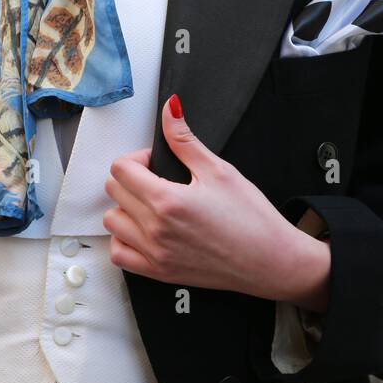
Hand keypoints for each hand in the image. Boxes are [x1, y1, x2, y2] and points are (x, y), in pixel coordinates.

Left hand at [102, 94, 331, 308]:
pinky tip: (145, 230)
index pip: (121, 169)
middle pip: (114, 191)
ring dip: (125, 207)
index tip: (155, 162)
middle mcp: (155, 230)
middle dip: (131, 177)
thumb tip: (170, 109)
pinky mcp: (159, 273)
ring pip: (112, 222)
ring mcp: (155, 255)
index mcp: (167, 201)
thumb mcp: (219, 170)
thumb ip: (185, 139)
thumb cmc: (251, 218)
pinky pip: (120, 255)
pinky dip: (124, 239)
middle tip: (157, 178)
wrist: (270, 260)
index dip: (137, 157)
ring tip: (151, 204)